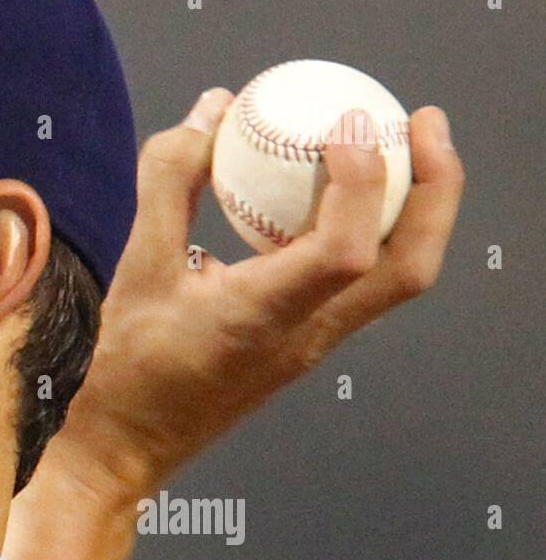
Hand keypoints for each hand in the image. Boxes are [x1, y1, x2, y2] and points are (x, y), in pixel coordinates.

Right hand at [4, 89, 464, 559]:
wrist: (123, 448)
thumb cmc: (123, 369)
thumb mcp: (136, 267)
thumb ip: (169, 184)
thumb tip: (211, 112)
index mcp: (261, 318)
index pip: (345, 253)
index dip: (361, 182)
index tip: (343, 127)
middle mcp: (304, 335)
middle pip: (409, 268)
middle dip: (436, 188)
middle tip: (421, 119)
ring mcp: (312, 343)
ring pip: (398, 277)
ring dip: (417, 206)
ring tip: (402, 141)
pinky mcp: (304, 342)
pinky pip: (361, 278)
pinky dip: (371, 225)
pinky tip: (336, 189)